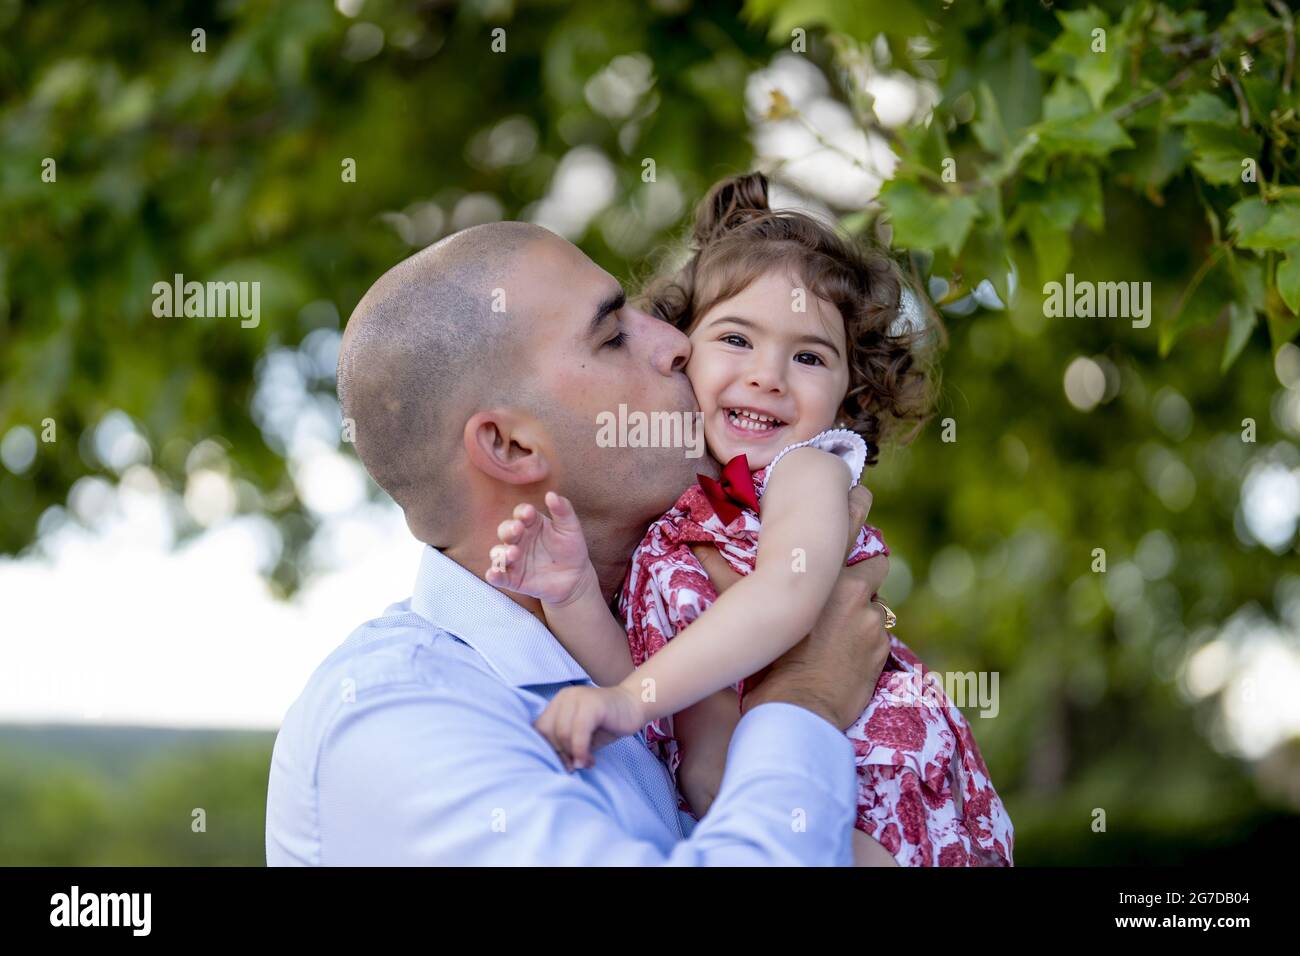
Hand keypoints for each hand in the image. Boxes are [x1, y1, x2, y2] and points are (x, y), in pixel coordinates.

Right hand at [485, 491, 594, 604]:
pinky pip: (498, 576)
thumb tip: (551, 494)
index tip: (530, 513)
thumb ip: (563, 510)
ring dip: (501, 552)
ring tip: (514, 553)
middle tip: (517, 529)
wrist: (576, 578)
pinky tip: (495, 573)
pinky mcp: (513, 579)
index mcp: (531, 523)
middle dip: (509, 529)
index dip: (522, 512)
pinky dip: (494, 575)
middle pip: (505, 530)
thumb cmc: (571, 548)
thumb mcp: (570, 527)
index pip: (521, 513)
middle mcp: (519, 539)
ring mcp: (514, 559)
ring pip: (498, 552)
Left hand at [533, 684, 646, 771]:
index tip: (562, 764)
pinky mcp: (593, 704)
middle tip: (574, 767)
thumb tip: (553, 765)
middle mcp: (564, 697)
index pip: (539, 729)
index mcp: (557, 703)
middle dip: (559, 755)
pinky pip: (579, 732)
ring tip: (585, 763)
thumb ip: (565, 745)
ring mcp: (578, 697)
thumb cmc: (606, 724)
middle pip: (548, 732)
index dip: (546, 751)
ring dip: (572, 755)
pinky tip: (589, 760)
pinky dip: (581, 750)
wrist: (634, 706)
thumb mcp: (581, 736)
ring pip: (562, 733)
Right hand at [691, 485, 885, 700]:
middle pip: (879, 560)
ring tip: (841, 627)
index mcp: (823, 572)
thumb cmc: (764, 658)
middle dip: (870, 562)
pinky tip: (845, 653)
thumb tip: (698, 544)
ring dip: (862, 610)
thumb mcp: (741, 611)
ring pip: (876, 603)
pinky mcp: (882, 648)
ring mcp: (872, 621)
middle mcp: (854, 590)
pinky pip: (878, 635)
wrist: (796, 709)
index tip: (855, 506)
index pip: (855, 523)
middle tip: (857, 570)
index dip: (858, 512)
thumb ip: (721, 571)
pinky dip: (865, 640)